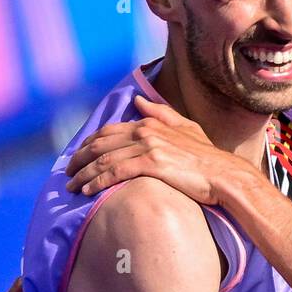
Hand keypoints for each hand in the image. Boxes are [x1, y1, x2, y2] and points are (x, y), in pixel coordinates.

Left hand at [65, 97, 234, 203]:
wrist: (224, 175)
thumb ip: (160, 113)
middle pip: (101, 144)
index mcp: (150, 124)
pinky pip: (116, 172)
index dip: (88, 144)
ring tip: (71, 187)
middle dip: (79, 159)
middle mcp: (145, 132)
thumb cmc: (208, 157)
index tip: (77, 157)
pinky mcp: (151, 164)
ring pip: (104, 159)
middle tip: (67, 173)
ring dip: (84, 174)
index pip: (109, 132)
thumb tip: (139, 101)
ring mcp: (148, 147)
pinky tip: (87, 191)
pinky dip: (98, 182)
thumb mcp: (187, 128)